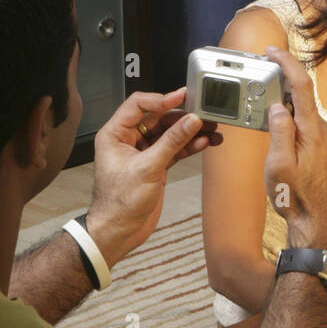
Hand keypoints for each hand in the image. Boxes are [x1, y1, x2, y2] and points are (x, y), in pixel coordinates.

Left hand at [86, 87, 219, 265]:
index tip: (182, 96)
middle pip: (159, 118)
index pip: (138, 105)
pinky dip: (189, 146)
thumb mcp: (148, 168)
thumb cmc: (119, 202)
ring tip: (211, 130)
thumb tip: (191, 121)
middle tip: (204, 114)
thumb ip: (172, 142)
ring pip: (170, 134)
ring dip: (190, 132)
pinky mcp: (156, 165)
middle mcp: (128, 140)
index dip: (161, 99)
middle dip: (182, 117)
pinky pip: (175, 149)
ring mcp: (144, 153)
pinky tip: (204, 143)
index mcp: (115, 134)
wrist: (119, 231)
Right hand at [263, 45, 326, 248]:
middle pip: (301, 99)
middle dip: (281, 87)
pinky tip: (278, 136)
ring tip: (263, 114)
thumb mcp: (279, 166)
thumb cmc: (296, 198)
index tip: (272, 51)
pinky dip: (292, 125)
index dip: (287, 64)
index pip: (301, 87)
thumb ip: (279, 133)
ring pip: (303, 115)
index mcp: (312, 132)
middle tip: (260, 81)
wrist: (319, 224)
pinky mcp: (326, 151)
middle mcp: (324, 132)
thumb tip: (277, 106)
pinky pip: (307, 129)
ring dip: (285, 109)